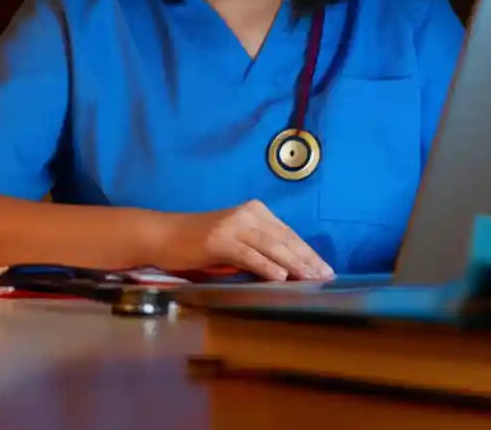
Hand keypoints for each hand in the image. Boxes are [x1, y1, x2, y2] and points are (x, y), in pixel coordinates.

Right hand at [155, 200, 334, 280]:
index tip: (326, 269)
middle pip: (285, 239)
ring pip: (272, 246)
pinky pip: (249, 255)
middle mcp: (249, 214)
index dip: (308, 252)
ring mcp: (234, 225)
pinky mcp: (220, 239)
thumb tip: (289, 270)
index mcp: (255, 212)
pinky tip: (281, 277)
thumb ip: (259, 249)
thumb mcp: (235, 242)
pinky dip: (266, 266)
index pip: (289, 234)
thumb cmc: (199, 243)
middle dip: (308, 260)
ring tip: (312, 278)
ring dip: (295, 264)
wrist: (164, 235)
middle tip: (326, 277)